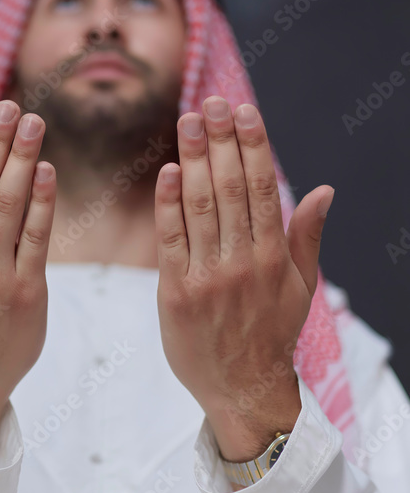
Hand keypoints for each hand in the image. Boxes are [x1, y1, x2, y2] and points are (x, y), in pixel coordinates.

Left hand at [153, 96, 334, 461]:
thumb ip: (307, 236)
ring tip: (188, 122)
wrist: (242, 390)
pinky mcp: (177, 293)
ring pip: (201, 207)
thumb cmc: (271, 333)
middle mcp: (243, 262)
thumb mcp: (301, 288)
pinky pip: (171, 241)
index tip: (244, 111)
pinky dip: (168, 204)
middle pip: (231, 189)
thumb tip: (323, 189)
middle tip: (210, 102)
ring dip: (194, 159)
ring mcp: (209, 277)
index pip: (262, 188)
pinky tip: (168, 171)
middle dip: (221, 141)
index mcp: (274, 257)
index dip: (253, 146)